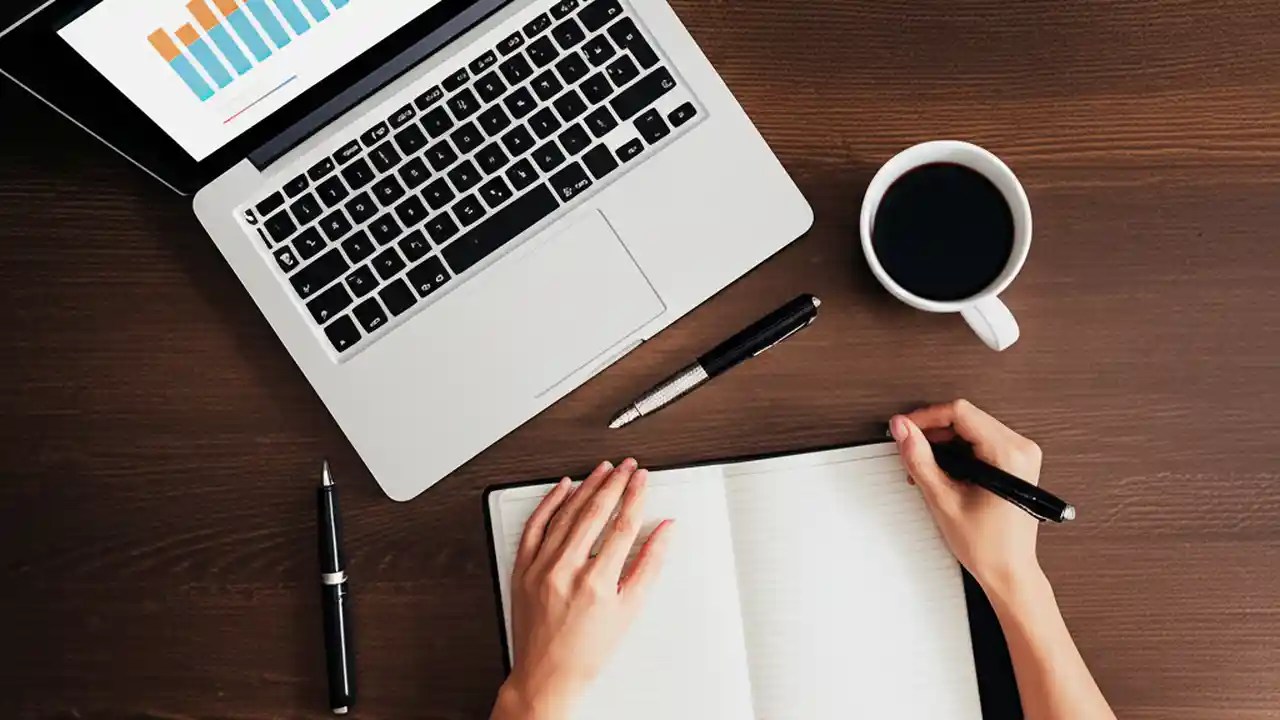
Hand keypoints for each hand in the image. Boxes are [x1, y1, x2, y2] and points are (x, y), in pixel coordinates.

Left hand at [492, 459, 673, 719]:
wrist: (547, 674)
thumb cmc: (588, 650)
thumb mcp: (629, 610)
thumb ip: (650, 566)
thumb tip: (665, 532)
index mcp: (597, 582)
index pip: (622, 525)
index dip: (635, 496)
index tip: (642, 478)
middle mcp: (566, 571)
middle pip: (595, 512)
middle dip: (614, 483)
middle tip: (626, 466)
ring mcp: (541, 568)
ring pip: (566, 514)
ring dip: (586, 487)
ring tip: (602, 470)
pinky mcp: (523, 569)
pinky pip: (536, 527)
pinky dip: (550, 504)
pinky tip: (562, 488)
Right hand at [889, 400, 1044, 594]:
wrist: (1010, 571)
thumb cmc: (988, 546)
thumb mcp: (944, 500)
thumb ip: (920, 459)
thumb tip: (903, 430)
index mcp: (1009, 454)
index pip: (960, 413)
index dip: (926, 417)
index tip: (904, 429)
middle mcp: (1021, 448)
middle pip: (966, 418)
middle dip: (933, 432)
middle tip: (910, 450)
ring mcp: (1021, 454)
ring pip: (970, 428)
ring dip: (943, 443)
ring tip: (925, 468)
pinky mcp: (1016, 462)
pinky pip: (980, 441)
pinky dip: (956, 451)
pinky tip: (942, 472)